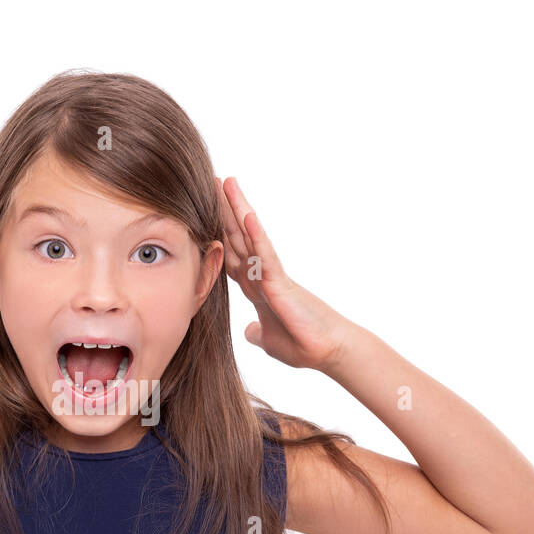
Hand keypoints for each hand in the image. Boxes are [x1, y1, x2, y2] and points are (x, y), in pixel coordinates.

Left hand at [217, 176, 352, 371]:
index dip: (217, 234)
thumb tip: (249, 332)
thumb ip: (258, 333)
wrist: (328, 352)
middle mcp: (262, 276)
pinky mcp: (281, 283)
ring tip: (227, 182)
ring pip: (250, 237)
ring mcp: (271, 276)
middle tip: (211, 180)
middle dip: (224, 210)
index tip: (204, 213)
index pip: (231, 254)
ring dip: (238, 209)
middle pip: (237, 237)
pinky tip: (246, 215)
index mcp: (256, 287)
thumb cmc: (304, 345)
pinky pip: (265, 255)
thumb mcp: (270, 340)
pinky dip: (255, 235)